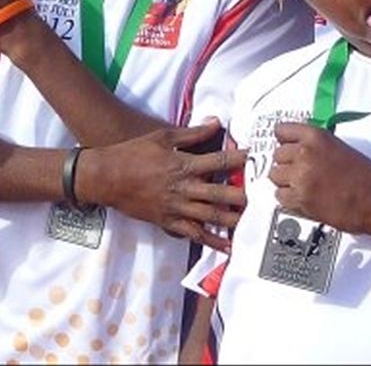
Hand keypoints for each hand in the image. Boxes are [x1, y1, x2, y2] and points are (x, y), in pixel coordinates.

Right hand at [81, 121, 246, 250]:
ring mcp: (177, 206)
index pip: (220, 162)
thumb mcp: (162, 136)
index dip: (241, 160)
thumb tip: (216, 123)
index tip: (258, 158)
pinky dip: (212, 241)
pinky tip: (227, 246)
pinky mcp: (168, 221)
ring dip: (234, 219)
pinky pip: (194, 233)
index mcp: (183, 164)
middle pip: (221, 193)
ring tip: (253, 221)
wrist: (106, 176)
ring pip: (212, 216)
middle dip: (244, 196)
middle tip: (264, 198)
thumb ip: (191, 133)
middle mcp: (184, 187)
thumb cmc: (133, 152)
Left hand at [269, 121, 370, 234]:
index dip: (285, 141)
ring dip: (286, 181)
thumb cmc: (368, 177)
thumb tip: (294, 147)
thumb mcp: (341, 149)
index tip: (288, 147)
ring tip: (305, 186)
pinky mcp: (300, 199)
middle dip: (288, 164)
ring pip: (275, 175)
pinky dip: (289, 199)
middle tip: (304, 173)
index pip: (281, 130)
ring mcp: (300, 176)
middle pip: (277, 155)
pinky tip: (305, 199)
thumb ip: (315, 145)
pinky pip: (279, 196)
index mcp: (316, 137)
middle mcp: (304, 153)